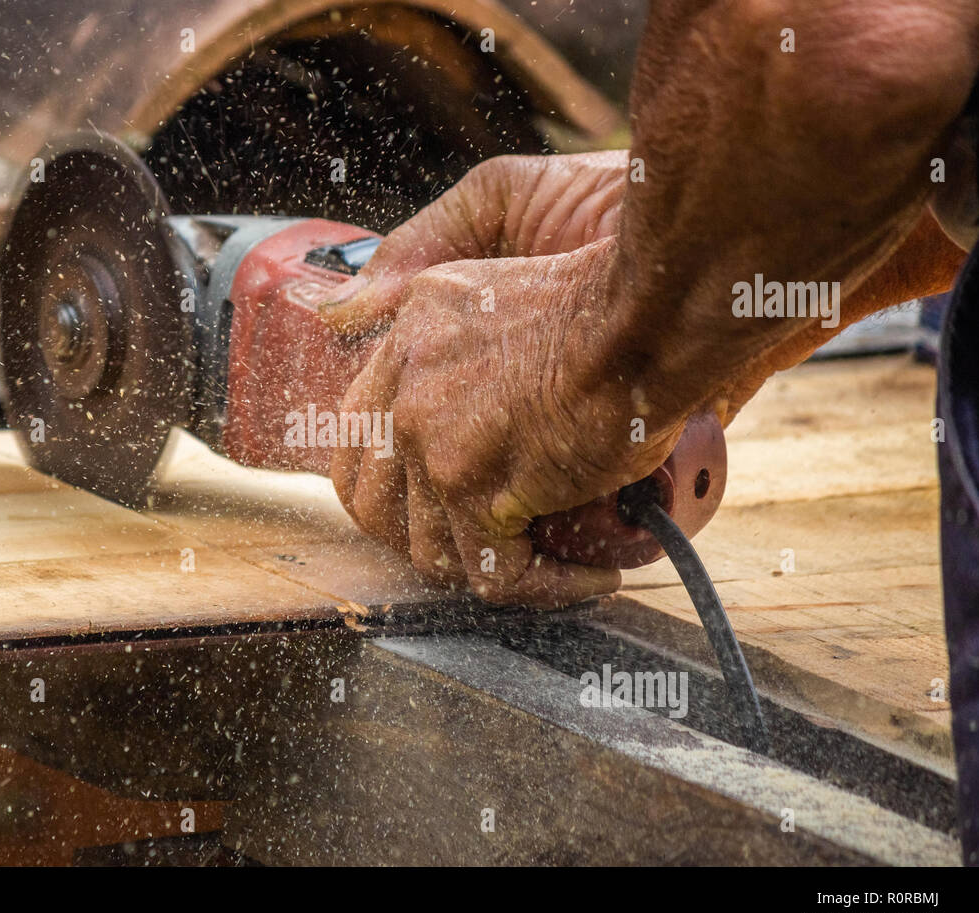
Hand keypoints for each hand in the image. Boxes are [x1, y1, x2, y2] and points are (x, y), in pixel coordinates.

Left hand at [322, 154, 683, 606]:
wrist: (646, 310)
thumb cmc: (594, 286)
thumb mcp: (481, 257)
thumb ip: (407, 281)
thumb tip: (332, 312)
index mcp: (405, 339)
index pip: (358, 432)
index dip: (391, 481)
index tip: (437, 501)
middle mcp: (405, 392)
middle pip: (370, 501)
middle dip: (418, 538)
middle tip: (478, 547)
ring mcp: (434, 443)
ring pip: (427, 547)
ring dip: (486, 569)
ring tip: (541, 565)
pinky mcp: (478, 488)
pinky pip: (493, 573)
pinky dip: (545, 589)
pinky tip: (585, 578)